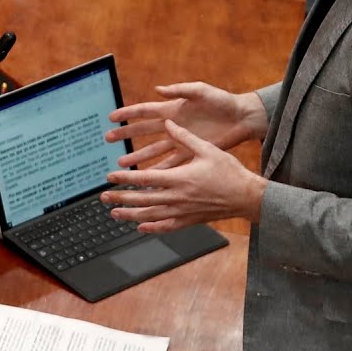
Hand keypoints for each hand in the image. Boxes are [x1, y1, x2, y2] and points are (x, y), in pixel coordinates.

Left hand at [102, 120, 265, 232]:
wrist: (247, 196)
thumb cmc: (229, 171)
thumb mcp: (207, 148)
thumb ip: (185, 137)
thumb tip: (168, 123)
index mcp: (180, 178)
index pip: (145, 179)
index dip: (125, 178)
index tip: (111, 176)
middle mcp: (178, 197)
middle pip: (142, 199)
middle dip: (121, 198)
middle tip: (104, 196)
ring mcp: (183, 211)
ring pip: (150, 215)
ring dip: (130, 214)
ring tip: (114, 213)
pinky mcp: (190, 220)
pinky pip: (166, 226)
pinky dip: (151, 227)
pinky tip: (140, 226)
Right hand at [105, 82, 266, 169]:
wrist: (242, 119)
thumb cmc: (222, 101)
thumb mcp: (202, 91)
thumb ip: (180, 89)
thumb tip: (158, 89)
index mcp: (173, 108)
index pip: (145, 111)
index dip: (127, 113)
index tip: (111, 117)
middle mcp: (173, 125)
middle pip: (144, 132)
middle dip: (126, 135)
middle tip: (108, 139)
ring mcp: (181, 140)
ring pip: (154, 150)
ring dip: (139, 156)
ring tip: (123, 163)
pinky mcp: (191, 152)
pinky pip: (171, 163)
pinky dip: (159, 169)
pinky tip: (147, 176)